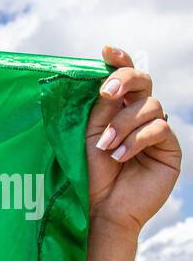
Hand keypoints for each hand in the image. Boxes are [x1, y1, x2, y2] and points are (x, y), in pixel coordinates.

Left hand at [87, 46, 181, 234]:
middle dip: (125, 82)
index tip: (106, 51)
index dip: (119, 62)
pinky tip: (121, 156)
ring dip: (124, 124)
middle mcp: (140, 116)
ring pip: (150, 106)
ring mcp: (157, 130)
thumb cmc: (91, 174)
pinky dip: (137, 139)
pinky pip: (159, 128)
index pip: (124, 79)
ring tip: (107, 147)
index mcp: (118, 110)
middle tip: (107, 94)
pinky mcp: (170, 147)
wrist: (103, 208)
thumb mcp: (90, 136)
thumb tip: (107, 80)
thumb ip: (101, 109)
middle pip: (144, 82)